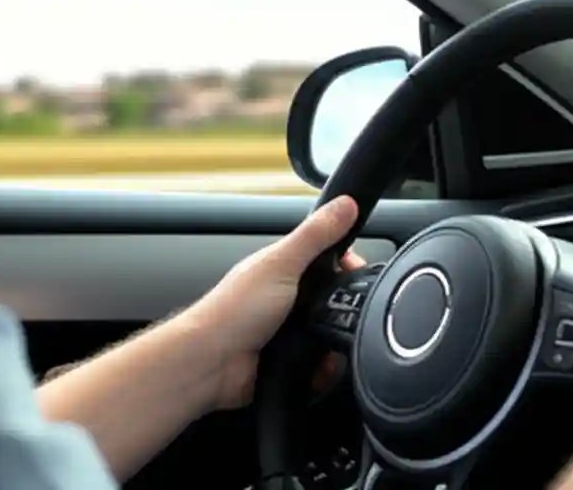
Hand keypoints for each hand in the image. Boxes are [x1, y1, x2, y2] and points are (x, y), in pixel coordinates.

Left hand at [188, 196, 361, 409]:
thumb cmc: (233, 309)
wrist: (211, 362)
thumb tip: (345, 204)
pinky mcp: (289, 360)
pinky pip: (320, 364)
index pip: (328, 259)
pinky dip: (325, 368)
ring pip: (330, 332)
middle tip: (348, 314)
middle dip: (344, 308)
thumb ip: (315, 235)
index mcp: (283, 268)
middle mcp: (287, 298)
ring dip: (336, 341)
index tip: (361, 274)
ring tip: (334, 344)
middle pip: (333, 298)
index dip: (348, 265)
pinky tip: (322, 367)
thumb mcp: (282, 264)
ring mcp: (288, 330)